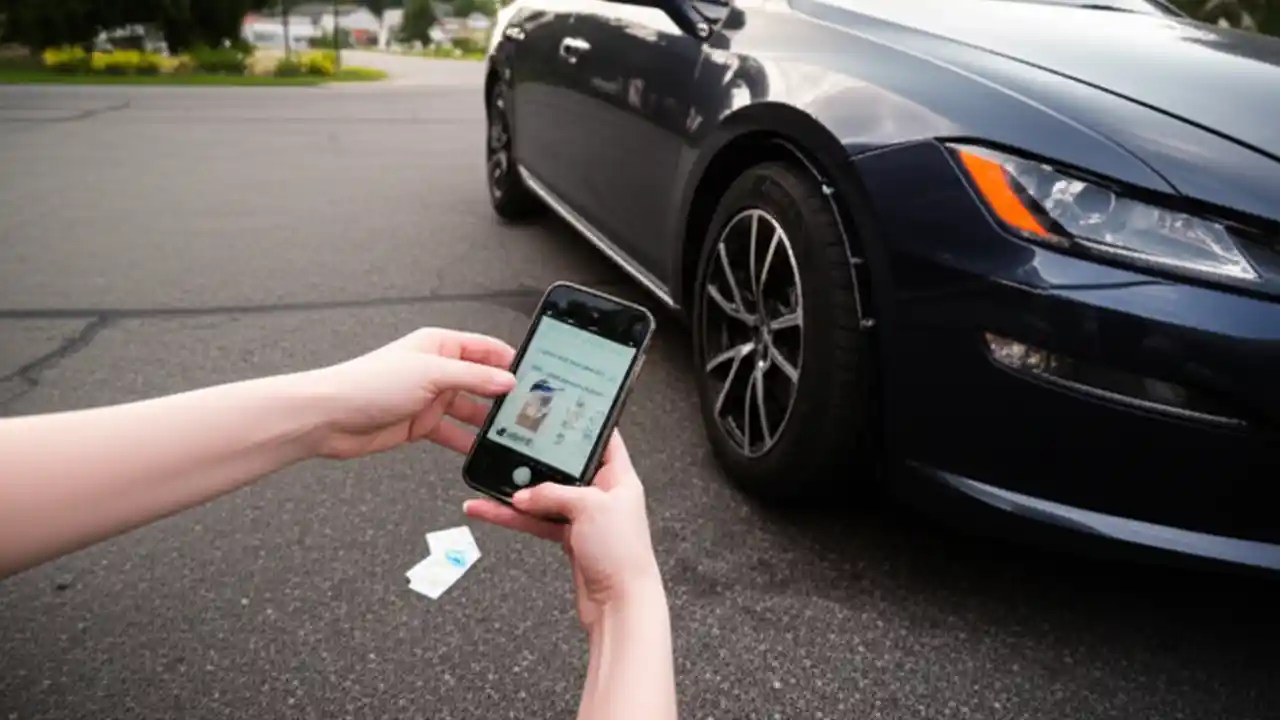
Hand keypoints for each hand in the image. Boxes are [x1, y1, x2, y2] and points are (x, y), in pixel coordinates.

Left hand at [308, 327, 515, 458]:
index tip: (536, 377)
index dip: (511, 360)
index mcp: (440, 345)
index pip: (487, 348)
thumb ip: (473, 377)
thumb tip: (507, 380)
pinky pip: (453, 434)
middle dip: (504, 396)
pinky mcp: (421, 424)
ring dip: (487, 423)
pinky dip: (467, 443)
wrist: (329, 417)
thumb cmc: (367, 383)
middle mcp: (437, 369)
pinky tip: (481, 450)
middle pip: (482, 382)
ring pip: (470, 410)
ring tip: (511, 435)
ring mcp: (430, 398)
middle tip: (530, 411)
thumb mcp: (430, 374)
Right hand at [464, 433, 662, 629]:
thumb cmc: (622, 554)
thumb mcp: (589, 508)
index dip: (583, 422)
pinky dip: (514, 517)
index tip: (559, 407)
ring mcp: (585, 517)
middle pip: (565, 467)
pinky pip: (537, 521)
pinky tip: (489, 510)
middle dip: (535, 460)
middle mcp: (603, 494)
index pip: (603, 438)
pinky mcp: (570, 539)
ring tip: (485, 485)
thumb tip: (524, 494)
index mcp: (619, 477)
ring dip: (515, 493)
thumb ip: (553, 493)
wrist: (620, 605)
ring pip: (544, 496)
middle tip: (510, 446)